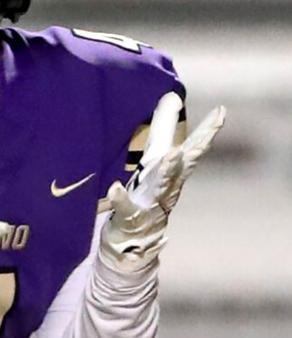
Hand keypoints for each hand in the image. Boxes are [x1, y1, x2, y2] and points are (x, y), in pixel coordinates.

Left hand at [100, 92, 225, 272]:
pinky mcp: (130, 218)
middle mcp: (167, 187)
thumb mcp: (154, 160)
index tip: (222, 112)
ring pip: (161, 186)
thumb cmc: (146, 194)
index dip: (208, 131)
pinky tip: (115, 188)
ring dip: (167, 171)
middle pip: (183, 166)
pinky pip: (125, 209)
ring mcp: (150, 204)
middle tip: (208, 129)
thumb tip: (172, 96)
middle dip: (194, 148)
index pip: (193, 149)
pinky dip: (121, 199)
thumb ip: (163, 130)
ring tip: (171, 155)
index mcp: (173, 173)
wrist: (134, 241)